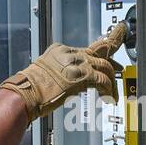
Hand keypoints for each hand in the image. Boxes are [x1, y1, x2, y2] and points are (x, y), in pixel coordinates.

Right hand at [0, 22, 126, 120]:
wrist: (24, 94)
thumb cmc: (30, 89)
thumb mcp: (46, 72)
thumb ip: (61, 71)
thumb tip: (73, 81)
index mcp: (61, 49)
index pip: (86, 48)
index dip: (101, 49)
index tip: (110, 47)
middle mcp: (70, 53)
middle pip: (100, 50)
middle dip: (114, 58)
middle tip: (121, 67)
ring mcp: (76, 63)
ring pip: (104, 66)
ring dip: (111, 80)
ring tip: (112, 91)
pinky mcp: (80, 76)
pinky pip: (102, 80)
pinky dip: (108, 89)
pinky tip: (108, 97)